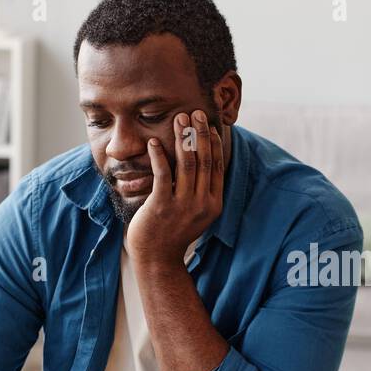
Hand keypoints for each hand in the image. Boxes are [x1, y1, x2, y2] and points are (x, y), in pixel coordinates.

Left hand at [125, 110, 224, 265]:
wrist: (157, 258)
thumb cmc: (173, 232)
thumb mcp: (196, 213)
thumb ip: (201, 191)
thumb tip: (202, 163)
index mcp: (213, 203)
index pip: (217, 166)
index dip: (214, 143)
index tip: (210, 124)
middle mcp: (202, 203)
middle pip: (205, 160)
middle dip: (200, 134)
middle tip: (196, 113)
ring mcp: (183, 205)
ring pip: (188, 164)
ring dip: (183, 139)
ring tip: (179, 120)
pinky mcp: (163, 206)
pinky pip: (163, 174)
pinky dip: (159, 155)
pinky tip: (153, 142)